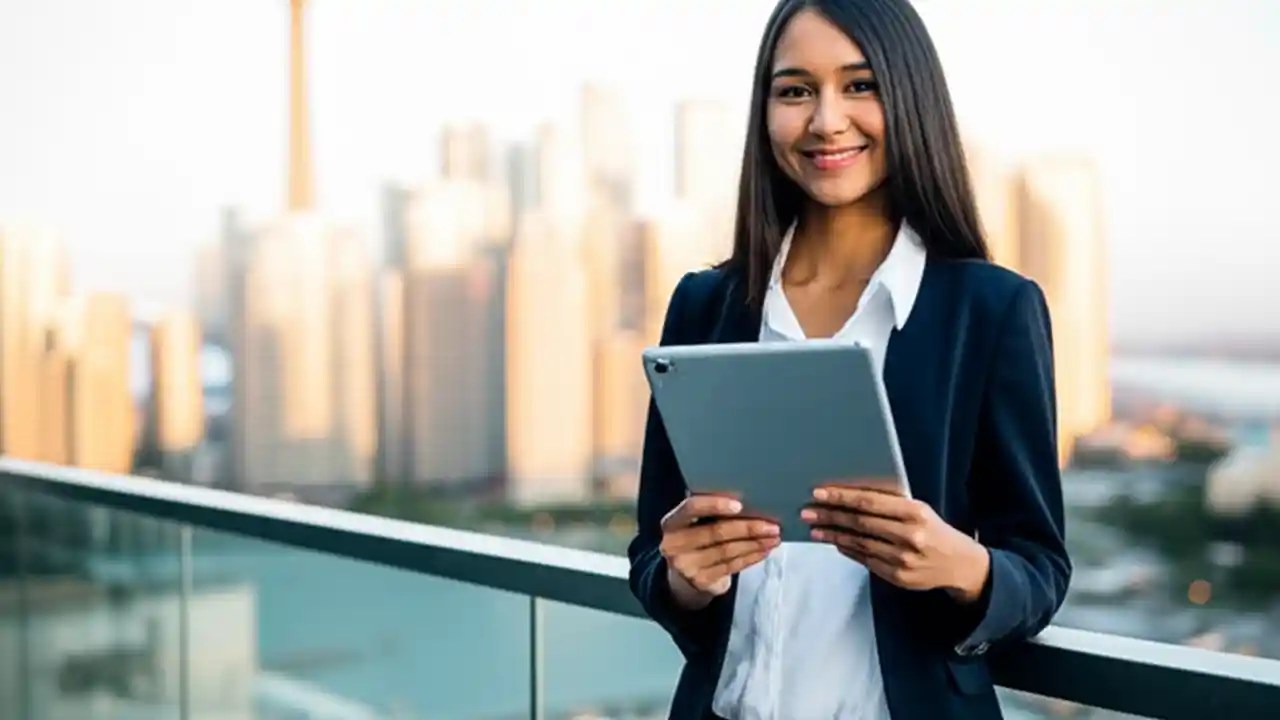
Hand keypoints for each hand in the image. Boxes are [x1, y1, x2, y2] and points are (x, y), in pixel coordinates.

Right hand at [660, 494, 780, 609]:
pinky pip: (732, 566)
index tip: (740, 505)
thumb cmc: (695, 539)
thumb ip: (710, 511)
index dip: (715, 504)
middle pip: (715, 532)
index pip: (691, 508)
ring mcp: (686, 566)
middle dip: (748, 528)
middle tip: (772, 525)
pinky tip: (764, 550)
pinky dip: (751, 557)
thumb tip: (749, 500)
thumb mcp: (694, 523)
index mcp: (671, 522)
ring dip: (755, 543)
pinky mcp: (701, 582)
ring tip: (773, 537)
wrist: (684, 577)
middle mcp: (674, 544)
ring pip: (727, 551)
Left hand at [800, 484, 989, 602]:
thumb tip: (850, 499)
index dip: (841, 497)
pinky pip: (866, 560)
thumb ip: (890, 505)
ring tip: (815, 529)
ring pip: (859, 544)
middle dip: (830, 516)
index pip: (869, 502)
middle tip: (807, 512)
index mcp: (914, 512)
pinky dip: (848, 551)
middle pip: (860, 523)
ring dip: (833, 536)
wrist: (961, 565)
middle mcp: (909, 535)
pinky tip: (835, 543)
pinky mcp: (898, 576)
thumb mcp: (920, 510)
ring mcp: (903, 558)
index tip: (819, 493)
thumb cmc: (935, 531)